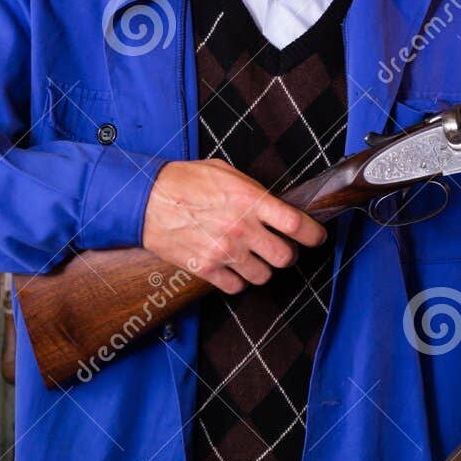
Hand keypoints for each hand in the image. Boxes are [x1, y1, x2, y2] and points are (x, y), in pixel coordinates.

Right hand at [141, 159, 325, 294]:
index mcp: (250, 201)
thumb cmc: (184, 181)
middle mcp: (241, 229)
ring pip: (263, 276)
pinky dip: (238, 280)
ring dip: (262, 268)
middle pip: (285, 257)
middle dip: (286, 253)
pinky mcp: (205, 268)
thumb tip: (277, 205)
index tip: (316, 236)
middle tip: (278, 246)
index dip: (314, 234)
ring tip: (251, 256)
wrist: (144, 199)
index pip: (296, 225)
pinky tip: (231, 267)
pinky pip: (236, 287)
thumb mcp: (225, 173)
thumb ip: (254, 191)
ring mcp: (224, 252)